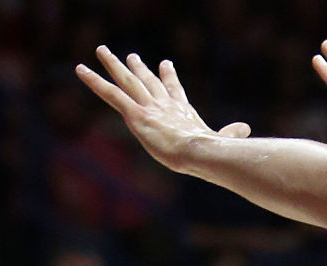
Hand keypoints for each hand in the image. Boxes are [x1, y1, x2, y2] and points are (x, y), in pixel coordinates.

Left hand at [75, 47, 251, 170]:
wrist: (200, 153)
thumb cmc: (212, 153)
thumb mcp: (222, 142)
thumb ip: (230, 134)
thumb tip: (246, 129)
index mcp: (183, 111)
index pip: (174, 89)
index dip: (169, 76)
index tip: (165, 63)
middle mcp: (164, 105)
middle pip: (148, 81)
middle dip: (138, 67)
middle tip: (130, 56)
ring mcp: (149, 108)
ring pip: (127, 81)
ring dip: (113, 65)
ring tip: (101, 50)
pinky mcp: (136, 114)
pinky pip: (111, 94)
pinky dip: (95, 81)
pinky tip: (80, 69)